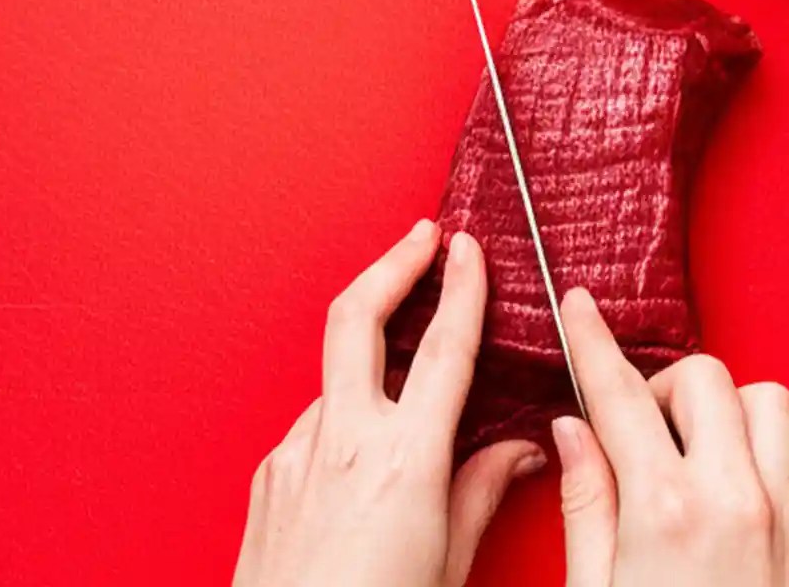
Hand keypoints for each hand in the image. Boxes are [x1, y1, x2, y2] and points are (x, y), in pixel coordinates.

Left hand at [233, 220, 546, 586]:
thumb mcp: (451, 563)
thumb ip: (481, 493)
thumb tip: (519, 452)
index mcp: (404, 459)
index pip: (444, 349)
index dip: (461, 288)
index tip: (468, 249)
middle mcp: (343, 441)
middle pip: (358, 316)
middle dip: (391, 263)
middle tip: (420, 234)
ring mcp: (296, 453)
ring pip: (336, 378)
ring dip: (370, 358)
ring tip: (405, 373)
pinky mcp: (268, 475)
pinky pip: (314, 426)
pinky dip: (344, 418)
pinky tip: (364, 455)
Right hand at [553, 288, 788, 586]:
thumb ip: (584, 505)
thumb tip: (574, 432)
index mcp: (666, 511)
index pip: (621, 396)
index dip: (592, 342)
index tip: (578, 306)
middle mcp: (733, 498)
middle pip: (703, 377)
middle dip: (658, 388)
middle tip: (629, 438)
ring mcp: (778, 512)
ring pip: (762, 398)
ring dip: (715, 407)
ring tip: (677, 453)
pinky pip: (782, 446)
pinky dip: (744, 439)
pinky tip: (707, 481)